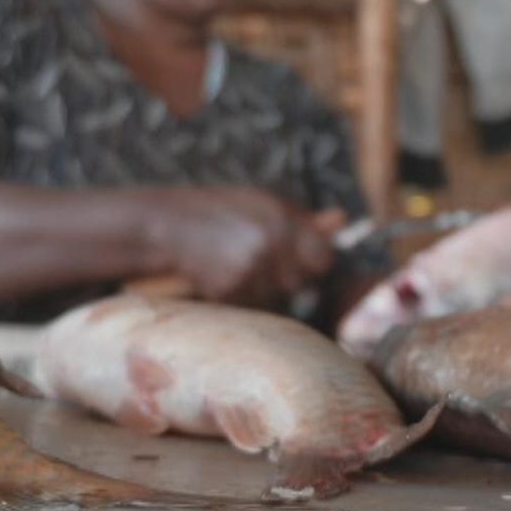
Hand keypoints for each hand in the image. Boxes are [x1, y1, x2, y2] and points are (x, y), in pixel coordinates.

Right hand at [154, 188, 339, 308]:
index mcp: (281, 219)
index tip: (301, 259)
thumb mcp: (263, 204)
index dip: (314, 261)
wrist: (167, 224)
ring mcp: (249, 270)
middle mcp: (269, 245)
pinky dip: (243, 296)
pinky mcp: (229, 291)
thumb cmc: (220, 212)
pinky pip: (252, 305)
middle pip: (302, 283)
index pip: (324, 258)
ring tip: (237, 264)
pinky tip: (224, 275)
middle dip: (287, 277)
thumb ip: (304, 219)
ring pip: (277, 298)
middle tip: (259, 259)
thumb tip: (342, 220)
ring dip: (264, 289)